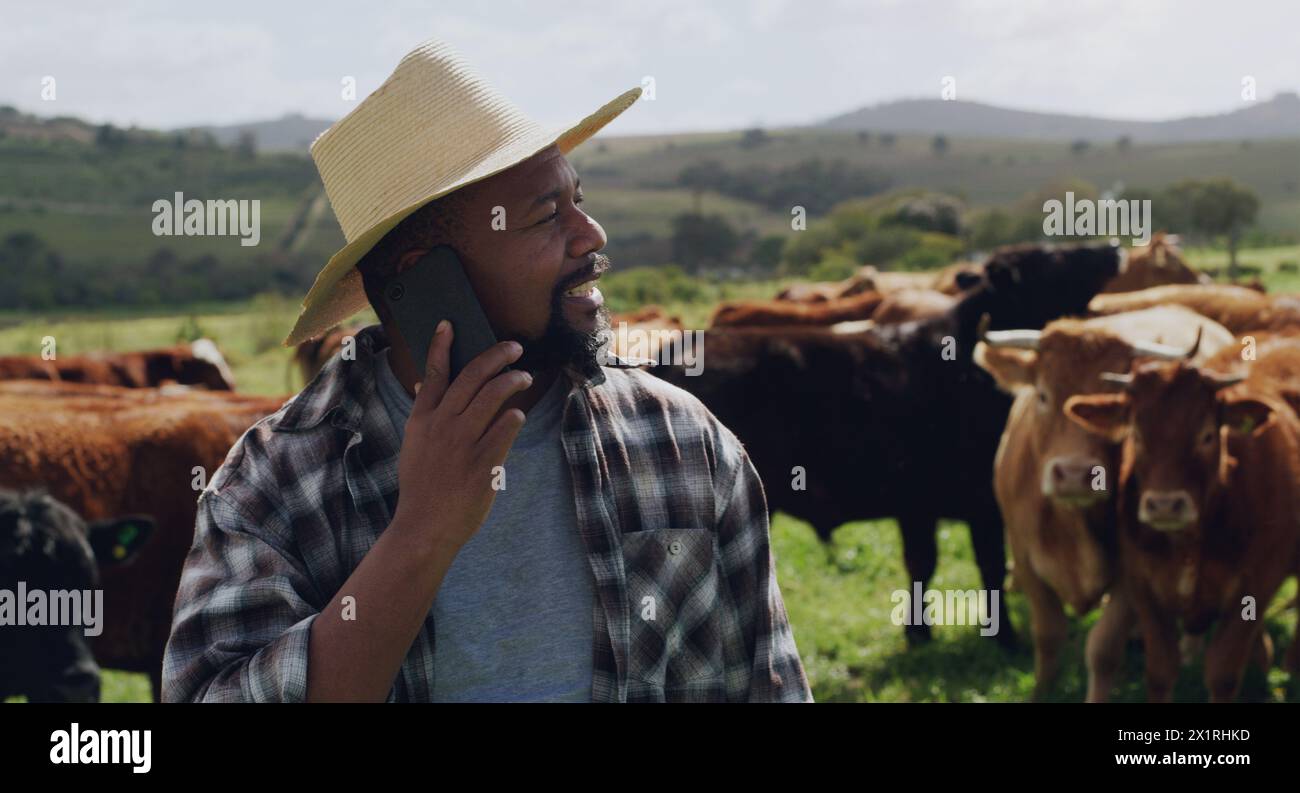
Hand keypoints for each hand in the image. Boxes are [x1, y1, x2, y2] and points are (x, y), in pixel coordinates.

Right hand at [391, 320, 530, 552]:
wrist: (424, 527)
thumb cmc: (422, 487)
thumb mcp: (413, 447)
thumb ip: (423, 416)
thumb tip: (423, 386)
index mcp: (422, 420)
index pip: (433, 374)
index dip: (441, 347)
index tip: (449, 324)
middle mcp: (442, 426)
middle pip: (471, 378)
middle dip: (496, 356)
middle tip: (514, 347)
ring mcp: (462, 443)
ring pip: (492, 397)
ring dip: (512, 381)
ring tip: (524, 376)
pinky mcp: (483, 462)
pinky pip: (505, 428)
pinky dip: (514, 418)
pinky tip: (517, 415)